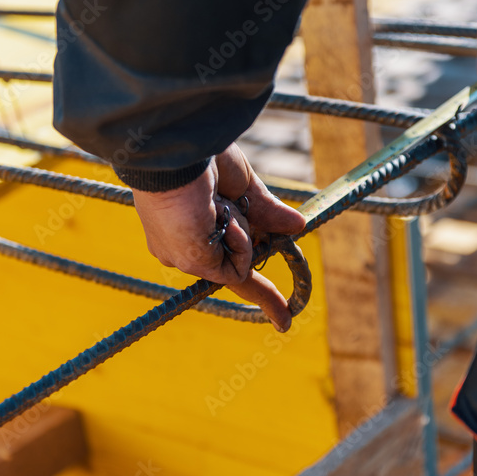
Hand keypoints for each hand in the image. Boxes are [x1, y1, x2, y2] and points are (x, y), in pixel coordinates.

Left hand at [132, 144, 305, 331]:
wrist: (177, 154)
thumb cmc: (201, 158)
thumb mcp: (242, 185)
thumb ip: (267, 211)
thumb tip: (299, 226)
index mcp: (189, 226)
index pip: (225, 261)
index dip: (258, 290)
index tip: (283, 321)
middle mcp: (184, 248)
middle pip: (237, 267)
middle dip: (257, 270)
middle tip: (240, 232)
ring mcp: (187, 259)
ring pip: (242, 263)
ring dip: (241, 229)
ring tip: (216, 200)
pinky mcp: (195, 263)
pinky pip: (239, 266)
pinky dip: (240, 239)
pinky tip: (217, 214)